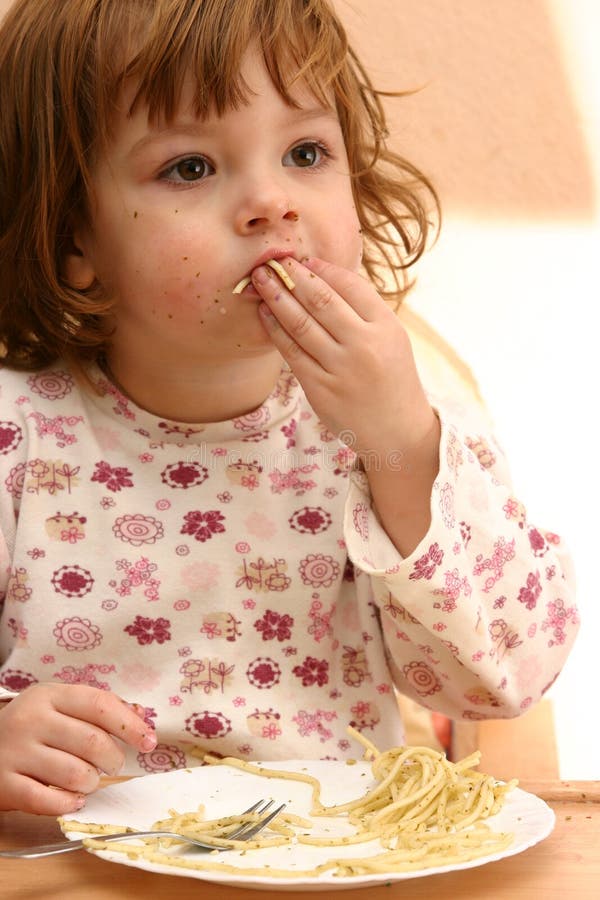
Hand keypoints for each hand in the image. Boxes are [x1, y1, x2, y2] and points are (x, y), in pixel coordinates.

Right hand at [0, 684, 156, 814]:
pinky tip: (72, 798)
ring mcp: (15, 752)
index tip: (149, 741)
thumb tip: (141, 716)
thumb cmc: (31, 728)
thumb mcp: (58, 706)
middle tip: (111, 765)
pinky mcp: (4, 784)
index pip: (100, 705)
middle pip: (92, 742)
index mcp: (49, 695)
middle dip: (113, 759)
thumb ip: (98, 709)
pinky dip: (68, 803)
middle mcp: (31, 719)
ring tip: (87, 780)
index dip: (130, 725)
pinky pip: (48, 801)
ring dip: (91, 783)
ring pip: (75, 774)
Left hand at [253, 257, 436, 463]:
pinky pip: (292, 353)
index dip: (322, 269)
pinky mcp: (320, 389)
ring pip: (301, 324)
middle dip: (293, 276)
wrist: (397, 431)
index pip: (351, 286)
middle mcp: (364, 346)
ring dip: (276, 297)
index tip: (302, 259)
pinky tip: (265, 313)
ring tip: (261, 279)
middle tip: (272, 261)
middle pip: (321, 300)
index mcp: (386, 327)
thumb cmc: (390, 378)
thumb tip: (324, 275)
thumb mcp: (391, 338)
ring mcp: (341, 369)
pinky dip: (275, 329)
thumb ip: (364, 310)